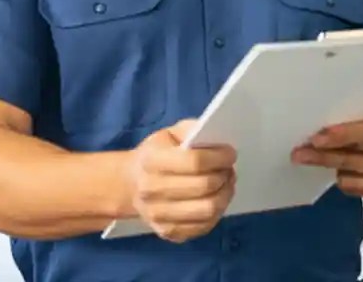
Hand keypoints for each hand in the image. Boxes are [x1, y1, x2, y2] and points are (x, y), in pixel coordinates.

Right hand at [123, 119, 235, 242]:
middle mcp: (150, 190)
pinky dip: (218, 212)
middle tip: (228, 168)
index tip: (230, 153)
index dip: (219, 157)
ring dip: (225, 194)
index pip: (194, 161)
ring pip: (208, 209)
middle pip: (204, 186)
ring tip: (226, 183)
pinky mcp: (168, 232)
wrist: (132, 184)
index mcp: (151, 161)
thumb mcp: (170, 133)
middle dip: (224, 175)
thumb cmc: (157, 154)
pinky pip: (204, 226)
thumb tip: (217, 140)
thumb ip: (192, 130)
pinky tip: (216, 198)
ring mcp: (157, 215)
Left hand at [291, 119, 362, 206]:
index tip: (321, 134)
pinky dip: (344, 178)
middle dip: (325, 154)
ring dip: (328, 165)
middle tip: (299, 150)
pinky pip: (357, 189)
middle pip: (356, 158)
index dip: (346, 134)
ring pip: (353, 175)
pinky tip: (335, 168)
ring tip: (306, 157)